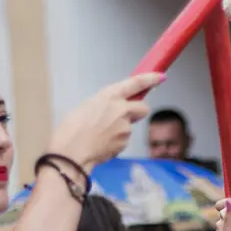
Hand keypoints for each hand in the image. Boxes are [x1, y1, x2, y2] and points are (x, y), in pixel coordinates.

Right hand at [49, 73, 163, 168]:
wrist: (71, 153)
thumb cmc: (72, 129)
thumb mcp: (87, 107)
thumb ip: (104, 105)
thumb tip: (111, 111)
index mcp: (109, 95)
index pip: (136, 83)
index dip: (150, 79)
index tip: (160, 77)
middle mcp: (121, 109)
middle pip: (142, 108)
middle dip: (136, 112)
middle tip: (122, 118)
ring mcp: (125, 127)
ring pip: (129, 127)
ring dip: (120, 131)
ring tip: (99, 136)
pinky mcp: (124, 143)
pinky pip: (123, 141)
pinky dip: (115, 143)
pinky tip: (100, 144)